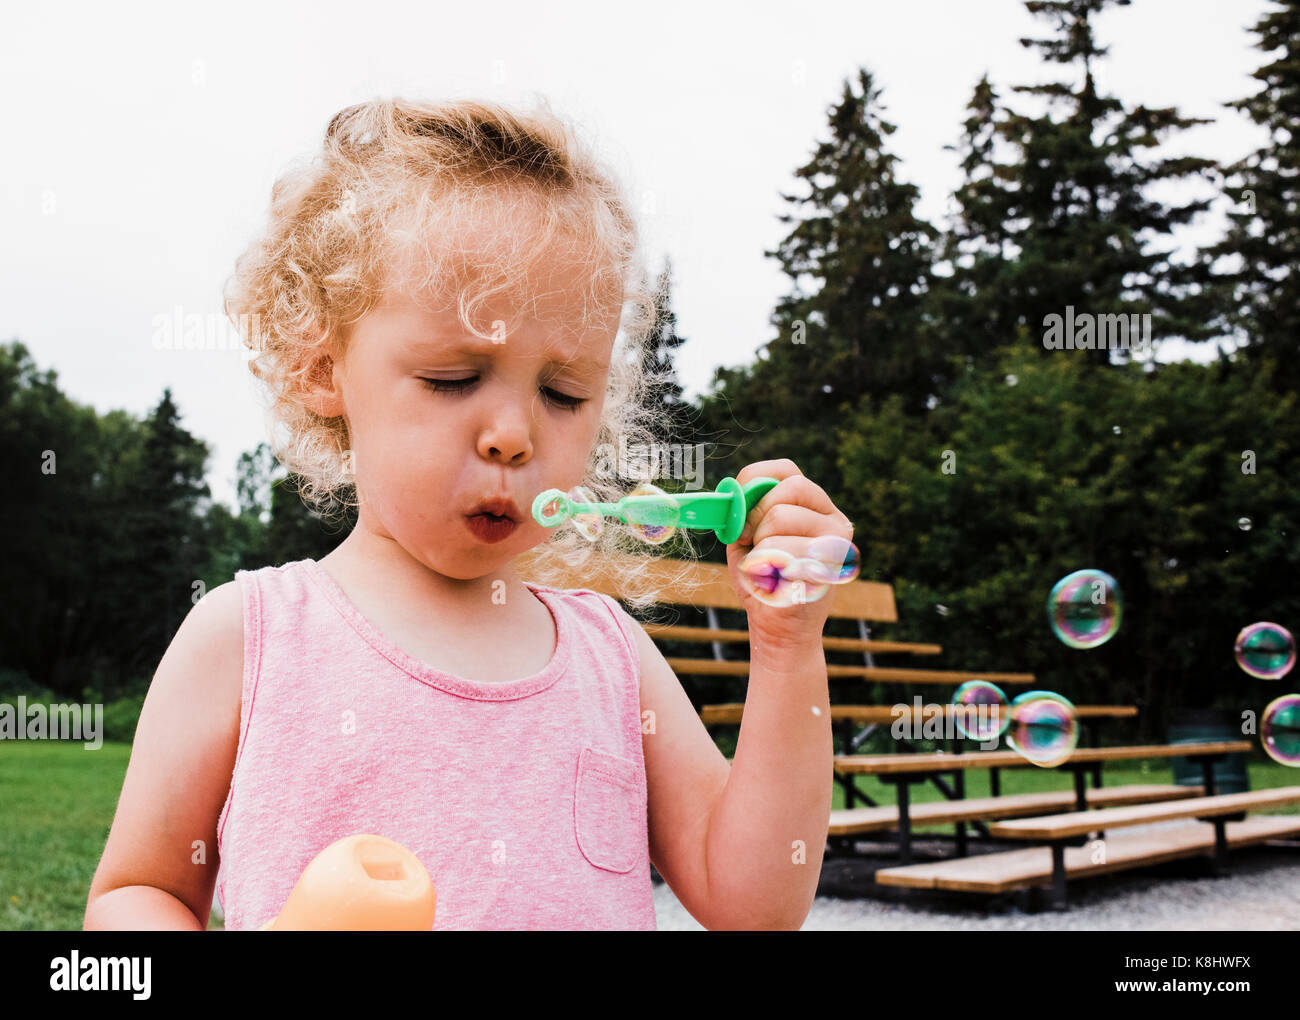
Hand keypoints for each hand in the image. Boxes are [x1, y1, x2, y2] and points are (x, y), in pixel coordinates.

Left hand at [724, 460, 854, 650]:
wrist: (777, 628)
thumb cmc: (762, 580)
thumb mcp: (749, 538)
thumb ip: (744, 513)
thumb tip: (732, 494)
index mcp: (813, 507)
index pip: (786, 470)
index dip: (755, 479)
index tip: (737, 503)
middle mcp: (833, 519)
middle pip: (790, 488)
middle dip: (757, 512)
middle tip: (748, 539)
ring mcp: (837, 542)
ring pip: (781, 517)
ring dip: (759, 545)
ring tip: (764, 567)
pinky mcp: (831, 566)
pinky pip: (782, 550)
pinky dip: (765, 567)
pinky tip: (774, 581)